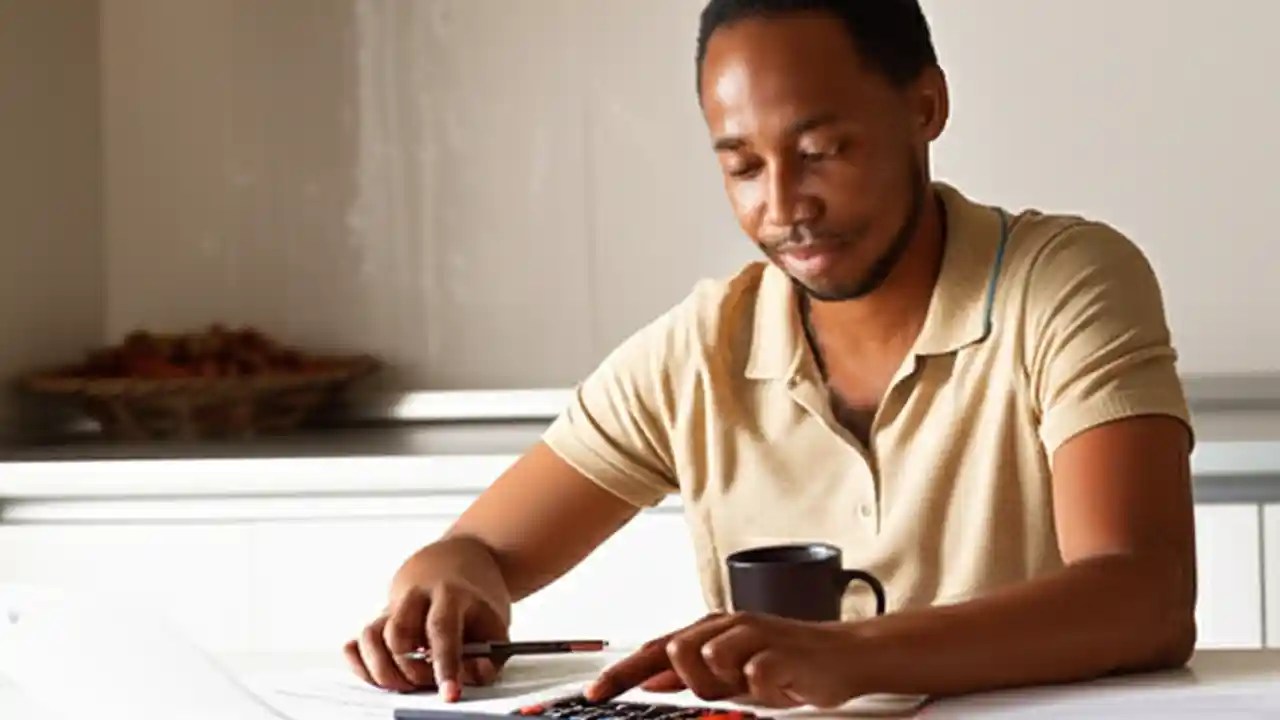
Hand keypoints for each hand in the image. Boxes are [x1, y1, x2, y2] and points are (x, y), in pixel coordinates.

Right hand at [343, 580, 509, 700]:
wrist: (456, 560)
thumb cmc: (474, 600)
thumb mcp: (494, 622)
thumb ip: (491, 655)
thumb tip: (475, 676)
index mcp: (450, 593)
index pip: (442, 629)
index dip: (445, 665)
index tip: (449, 694)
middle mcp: (415, 596)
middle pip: (399, 634)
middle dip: (412, 671)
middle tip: (428, 683)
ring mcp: (392, 605)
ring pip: (370, 637)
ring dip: (383, 670)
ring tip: (406, 682)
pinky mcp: (377, 617)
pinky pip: (357, 642)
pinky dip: (360, 664)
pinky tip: (378, 674)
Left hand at [585, 612, 867, 708]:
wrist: (848, 656)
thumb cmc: (789, 662)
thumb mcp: (734, 671)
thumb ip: (692, 675)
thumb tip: (649, 680)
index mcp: (713, 629)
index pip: (656, 649)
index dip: (622, 672)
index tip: (593, 694)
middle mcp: (729, 626)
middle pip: (675, 650)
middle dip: (688, 680)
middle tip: (721, 688)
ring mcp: (756, 637)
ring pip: (707, 659)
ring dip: (723, 682)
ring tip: (751, 686)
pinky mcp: (781, 654)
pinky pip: (752, 674)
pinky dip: (758, 686)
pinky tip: (775, 686)